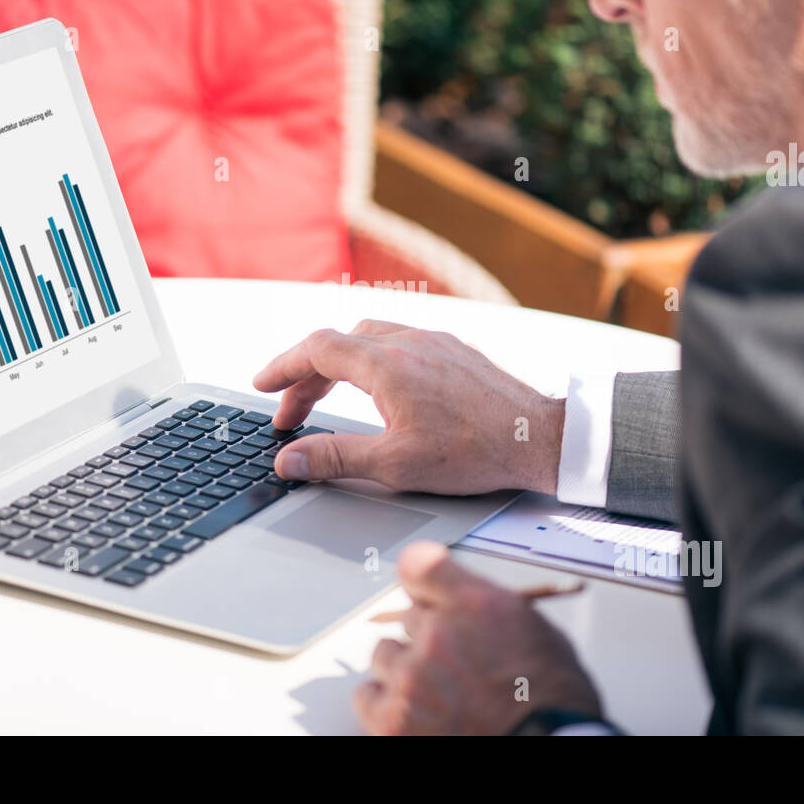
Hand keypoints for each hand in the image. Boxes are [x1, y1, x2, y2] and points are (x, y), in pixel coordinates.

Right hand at [251, 320, 564, 494]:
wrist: (540, 438)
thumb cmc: (475, 452)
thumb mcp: (394, 465)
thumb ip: (335, 459)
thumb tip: (289, 461)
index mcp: (386, 364)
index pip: (316, 349)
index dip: (283, 367)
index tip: (263, 386)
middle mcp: (408, 341)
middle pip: (338, 343)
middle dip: (305, 376)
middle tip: (290, 413)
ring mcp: (433, 341)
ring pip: (368, 337)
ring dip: (337, 365)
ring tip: (325, 398)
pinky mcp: (454, 350)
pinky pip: (398, 341)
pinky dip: (370, 361)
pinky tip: (377, 388)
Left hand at [355, 542, 601, 734]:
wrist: (550, 748)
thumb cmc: (553, 703)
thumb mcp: (536, 632)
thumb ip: (489, 608)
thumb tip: (464, 604)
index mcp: (475, 605)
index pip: (418, 564)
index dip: (422, 579)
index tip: (425, 589)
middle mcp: (437, 635)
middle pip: (406, 615)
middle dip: (428, 634)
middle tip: (454, 660)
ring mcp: (411, 679)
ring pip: (385, 654)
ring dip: (405, 667)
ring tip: (436, 691)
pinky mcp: (392, 720)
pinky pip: (366, 695)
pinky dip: (385, 702)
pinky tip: (412, 712)